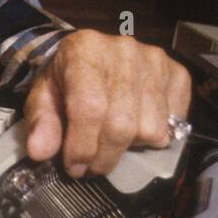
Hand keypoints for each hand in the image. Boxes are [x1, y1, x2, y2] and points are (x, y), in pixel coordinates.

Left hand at [24, 29, 191, 175]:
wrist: (92, 56)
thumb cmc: (66, 80)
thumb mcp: (43, 97)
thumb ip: (41, 122)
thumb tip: (40, 151)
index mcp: (84, 50)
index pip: (89, 107)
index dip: (82, 146)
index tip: (74, 167)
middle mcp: (124, 50)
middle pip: (122, 124)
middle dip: (104, 156)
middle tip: (90, 166)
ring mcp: (155, 61)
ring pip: (150, 129)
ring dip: (130, 147)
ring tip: (112, 141)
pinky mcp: (177, 73)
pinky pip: (175, 121)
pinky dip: (156, 135)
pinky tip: (136, 127)